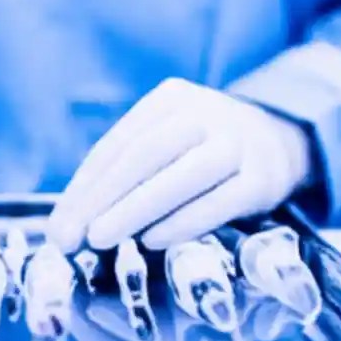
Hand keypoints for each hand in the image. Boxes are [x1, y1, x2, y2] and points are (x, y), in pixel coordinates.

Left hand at [48, 78, 311, 251]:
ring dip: (137, 209)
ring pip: (184, 175)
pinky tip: (151, 241)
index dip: (84, 187)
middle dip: (102, 199)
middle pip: (146, 154)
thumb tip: (67, 227)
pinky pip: (220, 201)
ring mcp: (239, 143)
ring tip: (101, 240)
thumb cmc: (200, 152)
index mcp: (171, 99)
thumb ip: (120, 176)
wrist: (281, 143)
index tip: (59, 227)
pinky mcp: (263, 177)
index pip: (118, 144)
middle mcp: (206, 113)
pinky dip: (183, 222)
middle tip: (71, 238)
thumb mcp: (164, 145)